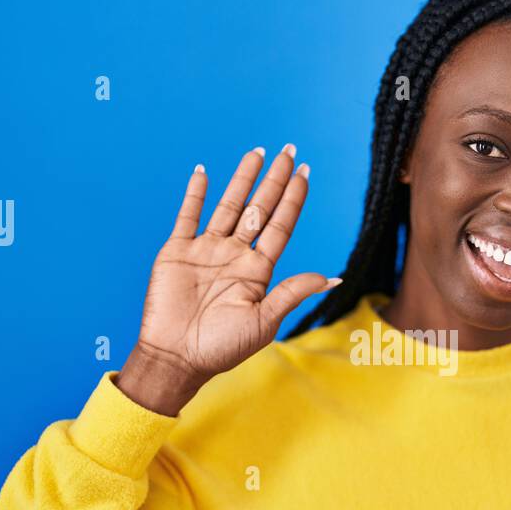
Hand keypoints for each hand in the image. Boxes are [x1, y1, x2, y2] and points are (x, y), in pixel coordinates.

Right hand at [117, 145, 337, 414]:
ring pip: (228, 205)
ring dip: (242, 179)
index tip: (305, 173)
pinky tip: (204, 171)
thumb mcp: (265, 321)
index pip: (281, 225)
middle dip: (274, 179)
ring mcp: (206, 250)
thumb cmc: (222, 348)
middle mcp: (235, 255)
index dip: (293, 199)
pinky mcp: (177, 252)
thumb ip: (293, 292)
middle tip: (289, 150)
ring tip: (257, 152)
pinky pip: (187, 216)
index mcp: (258, 270)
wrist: (177, 358)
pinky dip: (195, 194)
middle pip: (259, 208)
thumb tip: (333, 278)